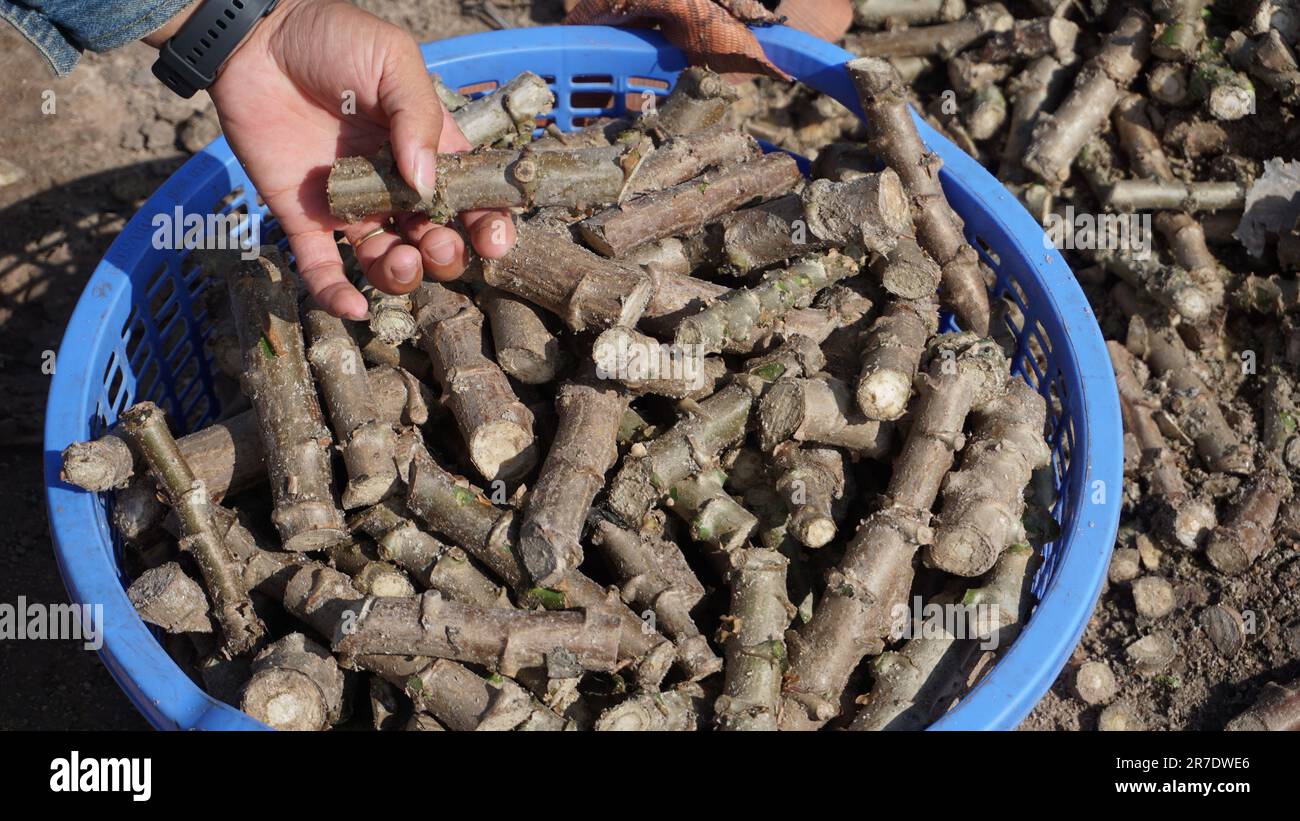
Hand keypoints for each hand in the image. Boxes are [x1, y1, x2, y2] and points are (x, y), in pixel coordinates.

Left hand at [198, 0, 515, 317]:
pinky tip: (354, 308)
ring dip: (401, 275)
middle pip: (432, 241)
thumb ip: (417, 118)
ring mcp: (351, 206)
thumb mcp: (392, 62)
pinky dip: (338, 294)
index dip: (486, 225)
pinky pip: (323, 268)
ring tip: (397, 260)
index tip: (492, 239)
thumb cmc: (331, 38)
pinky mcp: (304, 217)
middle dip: (444, 254)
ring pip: (386, 262)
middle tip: (434, 242)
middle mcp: (394, 187)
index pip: (468, 199)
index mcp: (426, 152)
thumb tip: (423, 183)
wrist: (255, 37)